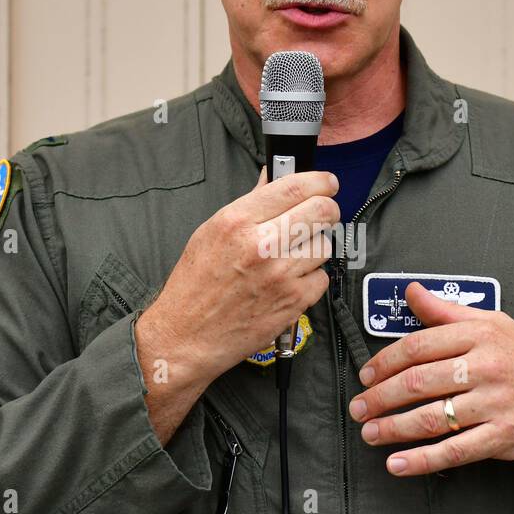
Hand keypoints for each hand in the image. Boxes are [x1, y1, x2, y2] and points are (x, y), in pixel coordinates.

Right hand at [138, 167, 339, 387]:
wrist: (186, 336)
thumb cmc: (194, 286)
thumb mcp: (211, 233)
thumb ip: (249, 203)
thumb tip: (272, 176)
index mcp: (237, 222)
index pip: (295, 187)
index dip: (320, 181)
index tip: (327, 182)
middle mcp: (261, 245)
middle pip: (322, 211)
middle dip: (327, 209)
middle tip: (321, 215)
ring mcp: (280, 275)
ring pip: (325, 244)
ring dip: (315, 247)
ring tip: (292, 255)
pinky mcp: (294, 301)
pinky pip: (322, 278)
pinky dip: (311, 278)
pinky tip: (290, 281)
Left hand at [348, 280, 513, 475]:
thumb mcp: (494, 323)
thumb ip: (447, 312)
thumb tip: (413, 293)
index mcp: (479, 335)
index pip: (418, 346)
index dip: (385, 363)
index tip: (366, 376)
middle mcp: (486, 367)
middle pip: (419, 381)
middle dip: (381, 397)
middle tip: (359, 407)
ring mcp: (495, 403)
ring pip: (433, 417)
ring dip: (393, 428)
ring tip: (370, 433)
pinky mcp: (503, 436)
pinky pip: (455, 450)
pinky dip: (422, 460)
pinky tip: (398, 463)